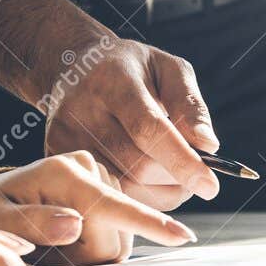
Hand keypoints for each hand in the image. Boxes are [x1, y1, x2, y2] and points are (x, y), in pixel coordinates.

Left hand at [0, 151, 196, 265]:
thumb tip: (73, 224)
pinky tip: (74, 237)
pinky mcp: (109, 190)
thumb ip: (31, 223)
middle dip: (88, 255)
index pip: (111, 205)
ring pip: (120, 237)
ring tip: (57, 244)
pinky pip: (119, 231)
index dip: (146, 224)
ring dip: (93, 252)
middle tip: (50, 253)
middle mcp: (90, 168)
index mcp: (64, 173)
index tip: (180, 237)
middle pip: (115, 234)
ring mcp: (103, 178)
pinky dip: (99, 243)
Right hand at [42, 37, 221, 209]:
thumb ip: (190, 104)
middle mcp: (82, 110)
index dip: (181, 161)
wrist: (73, 66)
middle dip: (175, 177)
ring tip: (173, 174)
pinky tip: (149, 182)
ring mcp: (64, 138)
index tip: (210, 186)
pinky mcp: (55, 159)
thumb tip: (208, 147)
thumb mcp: (167, 69)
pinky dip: (138, 200)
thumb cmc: (131, 69)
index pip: (148, 129)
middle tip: (195, 174)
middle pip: (138, 165)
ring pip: (124, 188)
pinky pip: (106, 195)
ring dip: (160, 192)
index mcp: (113, 81)